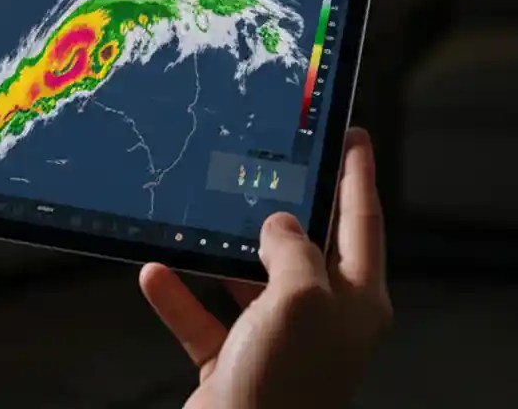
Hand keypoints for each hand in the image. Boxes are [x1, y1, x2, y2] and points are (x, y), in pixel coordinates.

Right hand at [139, 128, 391, 408]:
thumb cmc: (284, 383)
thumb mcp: (300, 299)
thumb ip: (294, 250)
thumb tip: (278, 225)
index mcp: (355, 301)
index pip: (361, 222)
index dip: (357, 176)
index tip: (352, 134)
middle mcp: (319, 318)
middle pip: (301, 248)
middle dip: (277, 209)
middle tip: (259, 164)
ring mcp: (275, 341)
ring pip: (246, 280)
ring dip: (216, 253)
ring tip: (195, 217)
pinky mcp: (233, 362)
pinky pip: (203, 317)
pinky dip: (178, 296)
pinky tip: (155, 273)